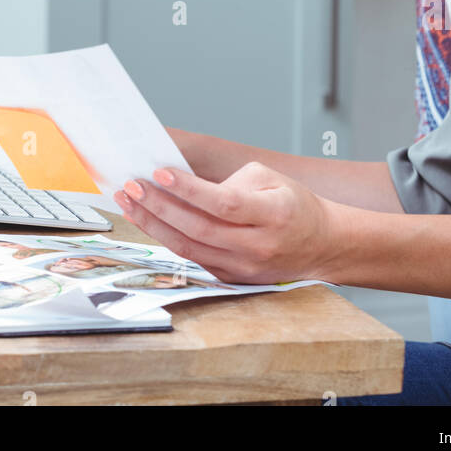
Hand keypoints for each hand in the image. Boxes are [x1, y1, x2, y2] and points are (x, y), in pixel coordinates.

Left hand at [113, 160, 343, 284]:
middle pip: (199, 228)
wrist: (320, 245)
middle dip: (160, 205)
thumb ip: (232, 182)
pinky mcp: (232, 278)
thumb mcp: (271, 178)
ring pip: (190, 247)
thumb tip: (187, 186)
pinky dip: (167, 238)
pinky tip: (149, 220)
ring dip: (154, 224)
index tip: (160, 172)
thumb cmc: (293, 205)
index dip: (189, 189)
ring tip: (130, 201)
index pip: (224, 204)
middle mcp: (257, 246)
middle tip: (132, 185)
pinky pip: (193, 258)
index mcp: (272, 215)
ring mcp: (244, 267)